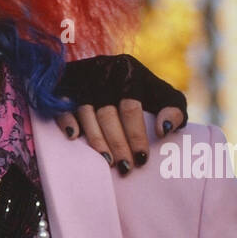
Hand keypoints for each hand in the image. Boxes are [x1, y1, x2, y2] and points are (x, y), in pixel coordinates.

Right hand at [53, 54, 187, 174]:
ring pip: (86, 112)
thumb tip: (164, 129)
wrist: (110, 73)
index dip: (136, 134)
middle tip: (125, 167)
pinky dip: (67, 121)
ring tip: (107, 161)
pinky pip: (62, 105)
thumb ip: (174, 111)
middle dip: (117, 143)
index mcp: (128, 70)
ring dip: (95, 139)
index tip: (142, 158)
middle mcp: (102, 70)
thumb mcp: (164, 96)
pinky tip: (74, 137)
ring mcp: (81, 77)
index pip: (131, 107)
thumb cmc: (143, 91)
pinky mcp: (64, 85)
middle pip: (108, 113)